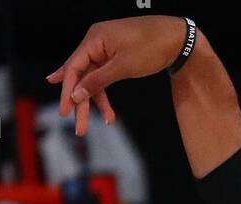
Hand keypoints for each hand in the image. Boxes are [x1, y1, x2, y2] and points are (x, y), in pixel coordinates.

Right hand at [46, 16, 189, 135]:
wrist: (175, 38)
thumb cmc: (151, 46)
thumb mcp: (123, 67)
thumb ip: (98, 81)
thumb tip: (77, 94)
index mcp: (94, 39)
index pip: (73, 67)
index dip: (67, 91)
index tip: (65, 112)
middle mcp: (96, 43)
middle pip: (81, 76)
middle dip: (81, 102)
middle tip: (80, 128)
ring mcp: (105, 50)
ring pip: (93, 79)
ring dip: (97, 102)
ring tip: (105, 121)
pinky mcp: (114, 57)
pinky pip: (104, 77)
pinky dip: (106, 93)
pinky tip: (108, 112)